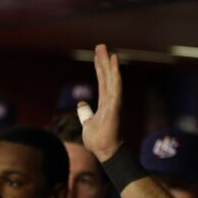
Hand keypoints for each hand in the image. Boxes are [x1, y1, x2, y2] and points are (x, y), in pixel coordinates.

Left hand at [80, 44, 121, 161]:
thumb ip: (85, 112)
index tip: (97, 55)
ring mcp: (114, 101)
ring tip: (106, 49)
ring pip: (112, 78)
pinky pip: (116, 86)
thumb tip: (82, 104)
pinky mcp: (115, 104)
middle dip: (103, 60)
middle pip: (106, 76)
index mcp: (104, 102)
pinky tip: (114, 62)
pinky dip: (115, 73)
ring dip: (108, 63)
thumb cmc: (98, 140)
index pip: (102, 81)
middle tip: (100, 45)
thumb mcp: (87, 123)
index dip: (99, 67)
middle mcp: (111, 99)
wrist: (105, 151)